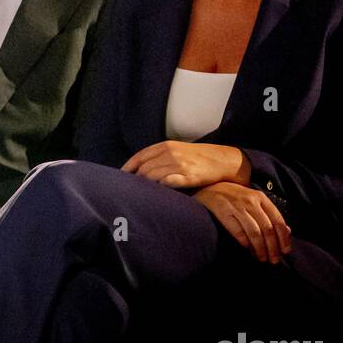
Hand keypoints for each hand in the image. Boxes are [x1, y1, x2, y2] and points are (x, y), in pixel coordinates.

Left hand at [122, 141, 247, 189]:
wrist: (223, 160)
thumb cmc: (197, 157)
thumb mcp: (177, 150)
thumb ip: (160, 157)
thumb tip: (140, 169)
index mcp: (165, 146)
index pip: (139, 157)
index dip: (127, 168)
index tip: (120, 178)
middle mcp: (170, 153)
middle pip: (144, 168)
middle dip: (135, 180)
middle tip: (129, 191)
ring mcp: (179, 164)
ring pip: (153, 176)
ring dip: (145, 186)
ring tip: (140, 196)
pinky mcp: (188, 176)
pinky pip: (168, 182)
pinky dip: (160, 188)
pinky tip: (157, 194)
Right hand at [193, 182, 291, 263]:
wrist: (209, 188)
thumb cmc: (235, 197)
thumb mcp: (254, 201)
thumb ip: (270, 215)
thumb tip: (288, 232)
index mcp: (261, 198)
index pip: (278, 220)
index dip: (283, 238)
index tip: (285, 251)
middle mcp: (250, 201)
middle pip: (267, 229)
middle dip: (273, 248)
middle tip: (274, 260)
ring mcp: (237, 206)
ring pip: (255, 233)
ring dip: (261, 249)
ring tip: (262, 259)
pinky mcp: (224, 213)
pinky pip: (239, 233)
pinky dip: (246, 245)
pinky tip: (249, 251)